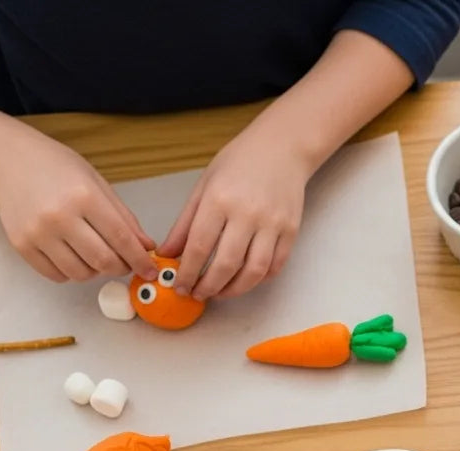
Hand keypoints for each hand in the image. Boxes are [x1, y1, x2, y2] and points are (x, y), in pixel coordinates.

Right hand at [0, 122, 154, 281]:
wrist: (8, 161)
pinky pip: (55, 275)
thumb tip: (146, 246)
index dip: (140, 259)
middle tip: (125, 264)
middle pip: (103, 261)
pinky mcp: (21, 245)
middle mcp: (59, 217)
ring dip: (96, 271)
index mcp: (85, 197)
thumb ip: (124, 217)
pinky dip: (71, 273)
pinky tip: (74, 257)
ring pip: (80, 273)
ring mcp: (37, 233)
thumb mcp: (97, 183)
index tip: (150, 270)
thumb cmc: (57, 168)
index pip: (122, 239)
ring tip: (96, 255)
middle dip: (121, 268)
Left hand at [160, 123, 308, 300]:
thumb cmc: (239, 163)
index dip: (186, 273)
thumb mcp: (204, 187)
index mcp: (219, 200)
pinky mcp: (291, 231)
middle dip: (207, 287)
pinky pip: (275, 265)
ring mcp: (273, 224)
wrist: (282, 148)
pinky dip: (259, 279)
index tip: (178, 285)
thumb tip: (168, 253)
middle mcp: (247, 214)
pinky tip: (244, 280)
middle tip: (197, 294)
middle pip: (225, 265)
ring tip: (220, 293)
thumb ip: (185, 223)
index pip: (198, 248)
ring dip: (234, 290)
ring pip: (253, 271)